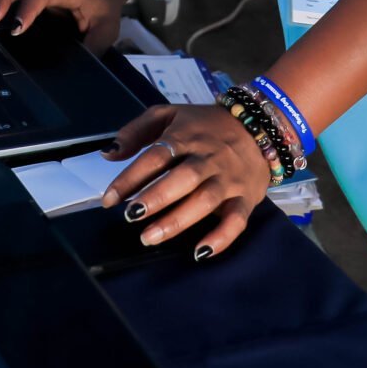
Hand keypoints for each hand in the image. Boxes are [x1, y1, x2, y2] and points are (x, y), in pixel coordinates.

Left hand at [96, 103, 273, 259]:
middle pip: (182, 178)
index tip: (110, 198)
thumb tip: (108, 153)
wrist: (258, 126)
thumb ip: (136, 131)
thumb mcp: (168, 115)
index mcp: (186, 137)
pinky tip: (200, 253)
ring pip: (205, 200)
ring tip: (150, 237)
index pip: (156, 156)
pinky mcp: (246, 198)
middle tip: (131, 216)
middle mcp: (208, 159)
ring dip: (178, 220)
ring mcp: (228, 180)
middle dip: (156, 197)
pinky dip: (221, 238)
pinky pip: (236, 221)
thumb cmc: (204, 126)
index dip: (132, 177)